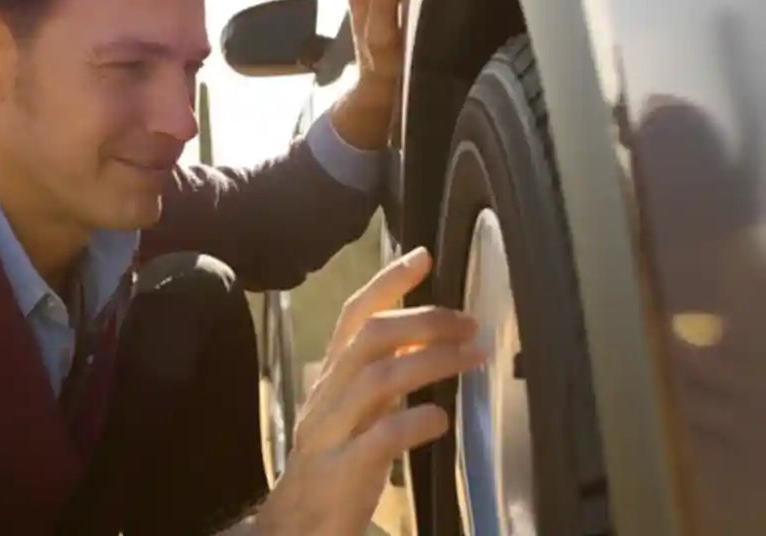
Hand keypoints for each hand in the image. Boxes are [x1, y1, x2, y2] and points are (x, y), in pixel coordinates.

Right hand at [250, 247, 484, 535]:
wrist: (295, 525)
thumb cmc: (335, 463)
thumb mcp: (356, 409)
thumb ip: (384, 374)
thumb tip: (430, 338)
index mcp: (332, 377)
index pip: (354, 314)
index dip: (387, 282)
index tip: (423, 257)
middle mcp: (327, 395)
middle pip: (368, 336)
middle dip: (423, 320)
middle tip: (470, 322)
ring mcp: (332, 432)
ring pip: (376, 378)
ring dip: (430, 361)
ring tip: (472, 357)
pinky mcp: (342, 472)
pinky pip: (378, 438)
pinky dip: (413, 422)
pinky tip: (440, 419)